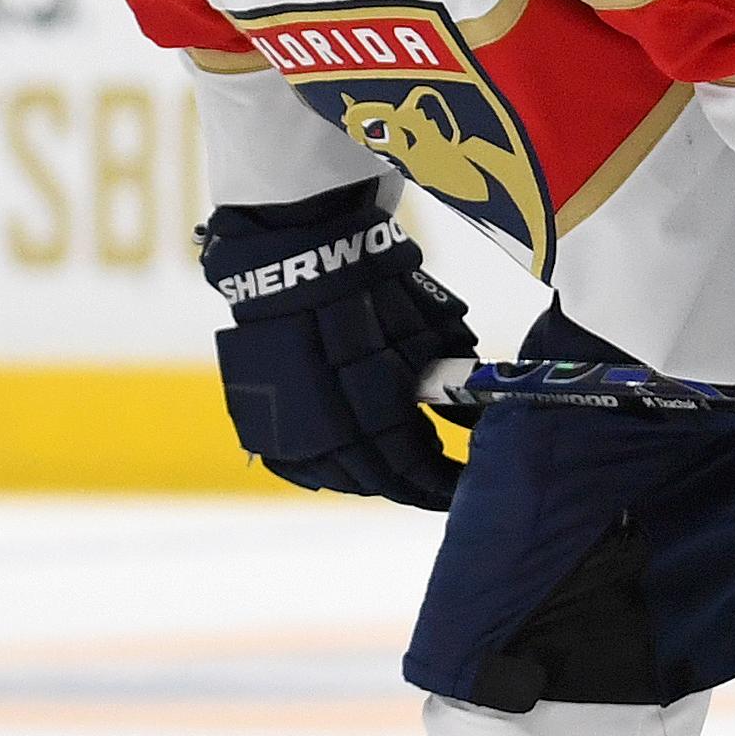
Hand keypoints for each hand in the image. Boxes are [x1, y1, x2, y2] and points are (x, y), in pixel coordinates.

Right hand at [200, 181, 473, 511]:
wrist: (296, 250)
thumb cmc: (370, 282)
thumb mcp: (424, 327)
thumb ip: (450, 380)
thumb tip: (476, 420)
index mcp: (369, 402)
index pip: (412, 466)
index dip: (439, 482)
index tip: (460, 484)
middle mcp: (324, 424)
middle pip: (375, 479)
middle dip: (410, 485)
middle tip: (433, 483)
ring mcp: (285, 423)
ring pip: (335, 476)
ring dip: (370, 480)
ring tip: (393, 471)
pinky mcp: (258, 415)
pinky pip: (295, 463)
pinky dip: (326, 470)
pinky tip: (346, 464)